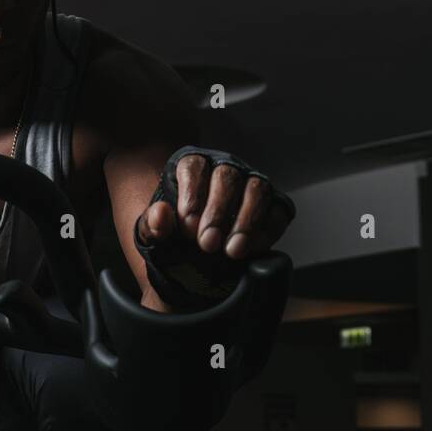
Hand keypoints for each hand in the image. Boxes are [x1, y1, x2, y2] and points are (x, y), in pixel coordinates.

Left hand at [135, 154, 292, 311]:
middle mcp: (225, 170)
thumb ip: (152, 225)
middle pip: (227, 177)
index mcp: (192, 167)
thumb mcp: (154, 236)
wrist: (195, 262)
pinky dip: (268, 231)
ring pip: (256, 190)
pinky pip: (278, 211)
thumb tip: (160, 214)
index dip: (192, 196)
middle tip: (208, 245)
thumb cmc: (173, 240)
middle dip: (218, 212)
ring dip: (246, 222)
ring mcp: (252, 186)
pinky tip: (253, 250)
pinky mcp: (274, 206)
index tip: (187, 227)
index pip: (194, 167)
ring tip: (232, 251)